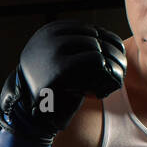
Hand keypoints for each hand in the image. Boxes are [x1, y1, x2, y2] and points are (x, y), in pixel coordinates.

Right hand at [0, 20, 124, 146]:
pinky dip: (106, 75)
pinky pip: (96, 61)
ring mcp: (53, 51)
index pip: (91, 30)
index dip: (108, 45)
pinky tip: (100, 92)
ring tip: (108, 85)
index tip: (114, 63)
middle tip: (116, 75)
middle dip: (113, 56)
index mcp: (50, 32)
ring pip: (98, 48)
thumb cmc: (51, 92)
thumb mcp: (61, 62)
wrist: (29, 116)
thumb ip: (79, 50)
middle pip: (96, 38)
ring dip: (112, 67)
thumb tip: (113, 41)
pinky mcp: (61, 68)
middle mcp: (50, 37)